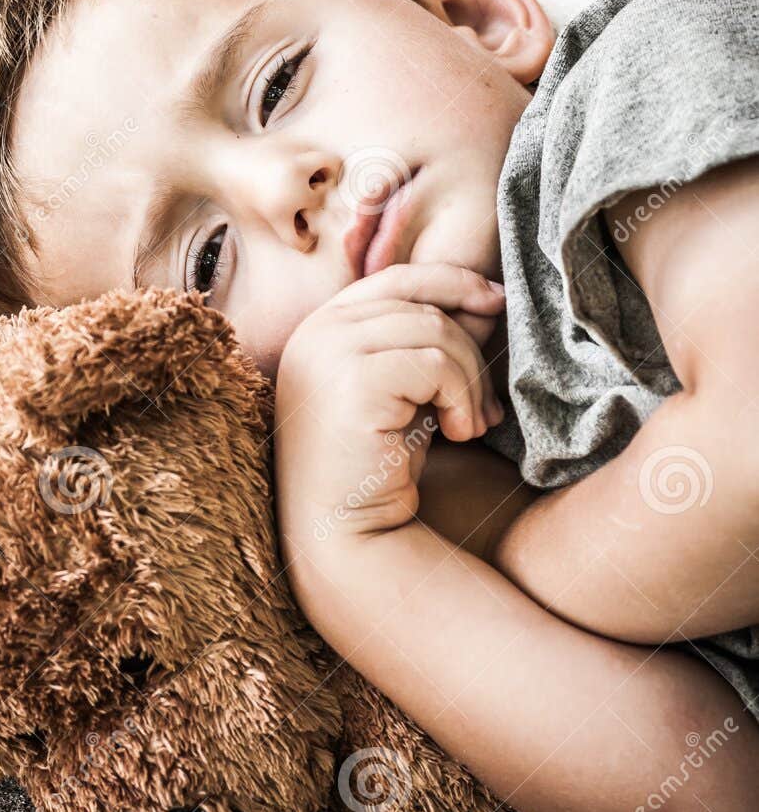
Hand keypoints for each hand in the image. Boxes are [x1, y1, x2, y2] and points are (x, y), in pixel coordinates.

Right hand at [273, 263, 505, 552]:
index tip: (494, 301)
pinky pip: (434, 364)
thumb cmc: (375, 467)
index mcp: (322, 327)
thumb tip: (487, 300)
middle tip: (486, 408)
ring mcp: (329, 351)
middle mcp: (317, 330)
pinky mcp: (352, 380)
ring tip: (470, 427)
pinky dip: (461, 398)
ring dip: (469, 382)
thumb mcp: (406, 391)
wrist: (344, 533)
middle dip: (470, 351)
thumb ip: (431, 343)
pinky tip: (456, 436)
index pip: (398, 278)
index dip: (453, 281)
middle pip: (424, 304)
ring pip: (435, 331)